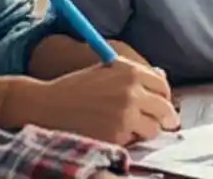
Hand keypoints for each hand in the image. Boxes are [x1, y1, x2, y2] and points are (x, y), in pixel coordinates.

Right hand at [10, 58, 178, 144]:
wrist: (46, 105)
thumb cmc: (76, 88)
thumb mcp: (106, 70)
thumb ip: (134, 76)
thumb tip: (163, 81)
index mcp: (130, 71)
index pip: (163, 87)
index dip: (164, 98)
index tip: (163, 105)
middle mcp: (132, 92)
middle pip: (165, 109)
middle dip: (165, 118)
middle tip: (165, 124)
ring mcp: (125, 115)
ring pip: (153, 129)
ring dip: (145, 130)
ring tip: (130, 128)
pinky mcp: (117, 136)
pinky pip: (133, 141)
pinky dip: (127, 139)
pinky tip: (111, 132)